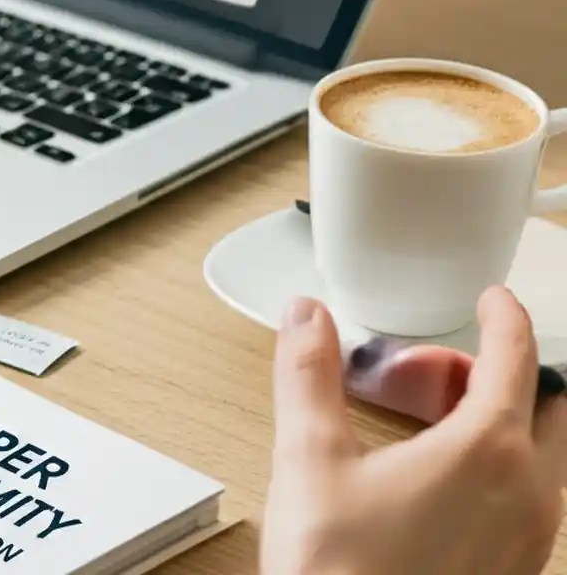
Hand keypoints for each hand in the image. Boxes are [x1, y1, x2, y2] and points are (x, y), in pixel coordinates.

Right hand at [262, 288, 566, 574]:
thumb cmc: (338, 573)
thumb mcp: (309, 459)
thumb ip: (308, 375)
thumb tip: (306, 319)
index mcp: (486, 451)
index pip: (515, 358)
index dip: (503, 318)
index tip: (491, 301)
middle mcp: (527, 494)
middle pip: (546, 405)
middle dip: (494, 374)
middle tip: (432, 376)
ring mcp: (529, 540)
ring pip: (538, 455)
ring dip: (493, 424)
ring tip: (422, 429)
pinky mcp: (514, 572)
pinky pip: (526, 500)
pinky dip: (493, 469)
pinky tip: (431, 484)